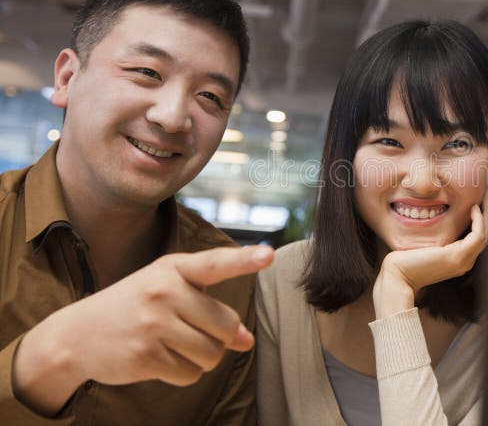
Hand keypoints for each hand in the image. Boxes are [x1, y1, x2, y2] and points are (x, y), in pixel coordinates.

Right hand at [12, 245, 272, 414]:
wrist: (77, 334)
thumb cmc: (136, 307)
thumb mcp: (171, 295)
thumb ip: (211, 310)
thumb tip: (246, 340)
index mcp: (173, 268)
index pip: (215, 263)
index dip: (244, 260)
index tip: (269, 254)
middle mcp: (164, 291)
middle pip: (226, 326)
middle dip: (219, 338)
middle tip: (191, 332)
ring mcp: (153, 323)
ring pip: (212, 355)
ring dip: (201, 358)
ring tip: (173, 344)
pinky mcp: (145, 355)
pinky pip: (190, 374)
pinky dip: (183, 372)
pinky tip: (160, 358)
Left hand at [373, 190, 487, 318]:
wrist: (398, 275)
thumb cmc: (406, 259)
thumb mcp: (426, 244)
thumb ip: (436, 234)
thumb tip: (436, 214)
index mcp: (459, 259)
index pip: (478, 236)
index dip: (482, 217)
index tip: (479, 198)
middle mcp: (465, 262)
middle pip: (487, 234)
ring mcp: (463, 261)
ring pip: (486, 234)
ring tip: (487, 195)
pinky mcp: (457, 256)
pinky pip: (478, 236)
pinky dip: (479, 220)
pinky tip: (473, 207)